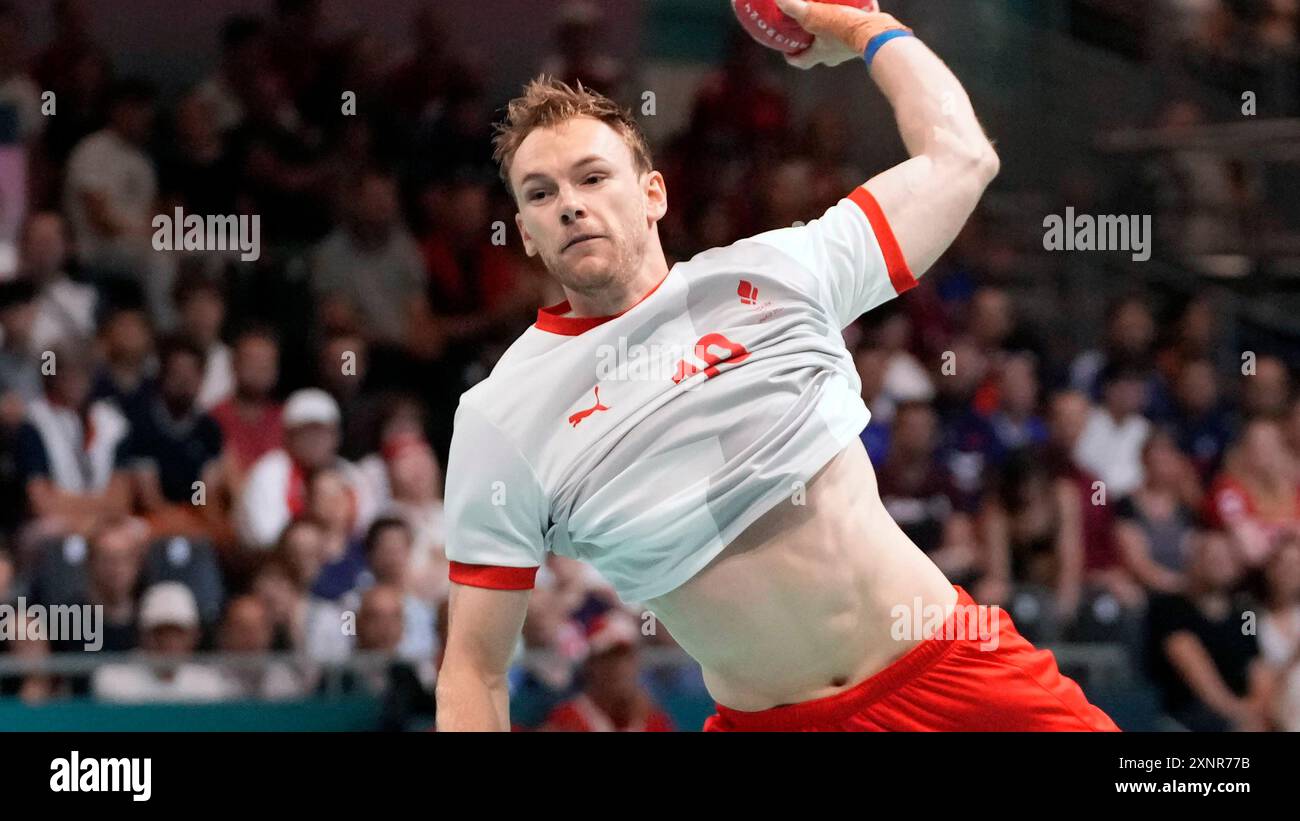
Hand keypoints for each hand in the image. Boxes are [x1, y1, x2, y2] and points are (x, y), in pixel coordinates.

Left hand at [774, 0, 901, 69]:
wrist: (876, 33)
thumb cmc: (844, 29)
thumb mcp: (815, 16)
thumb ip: (794, 7)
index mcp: (820, 54)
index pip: (800, 61)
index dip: (791, 56)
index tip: (786, 50)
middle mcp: (835, 55)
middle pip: (819, 52)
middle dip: (812, 42)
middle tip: (807, 30)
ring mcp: (851, 49)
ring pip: (837, 42)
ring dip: (832, 32)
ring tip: (829, 15)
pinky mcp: (865, 39)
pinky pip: (854, 30)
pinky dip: (850, 21)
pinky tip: (850, 7)